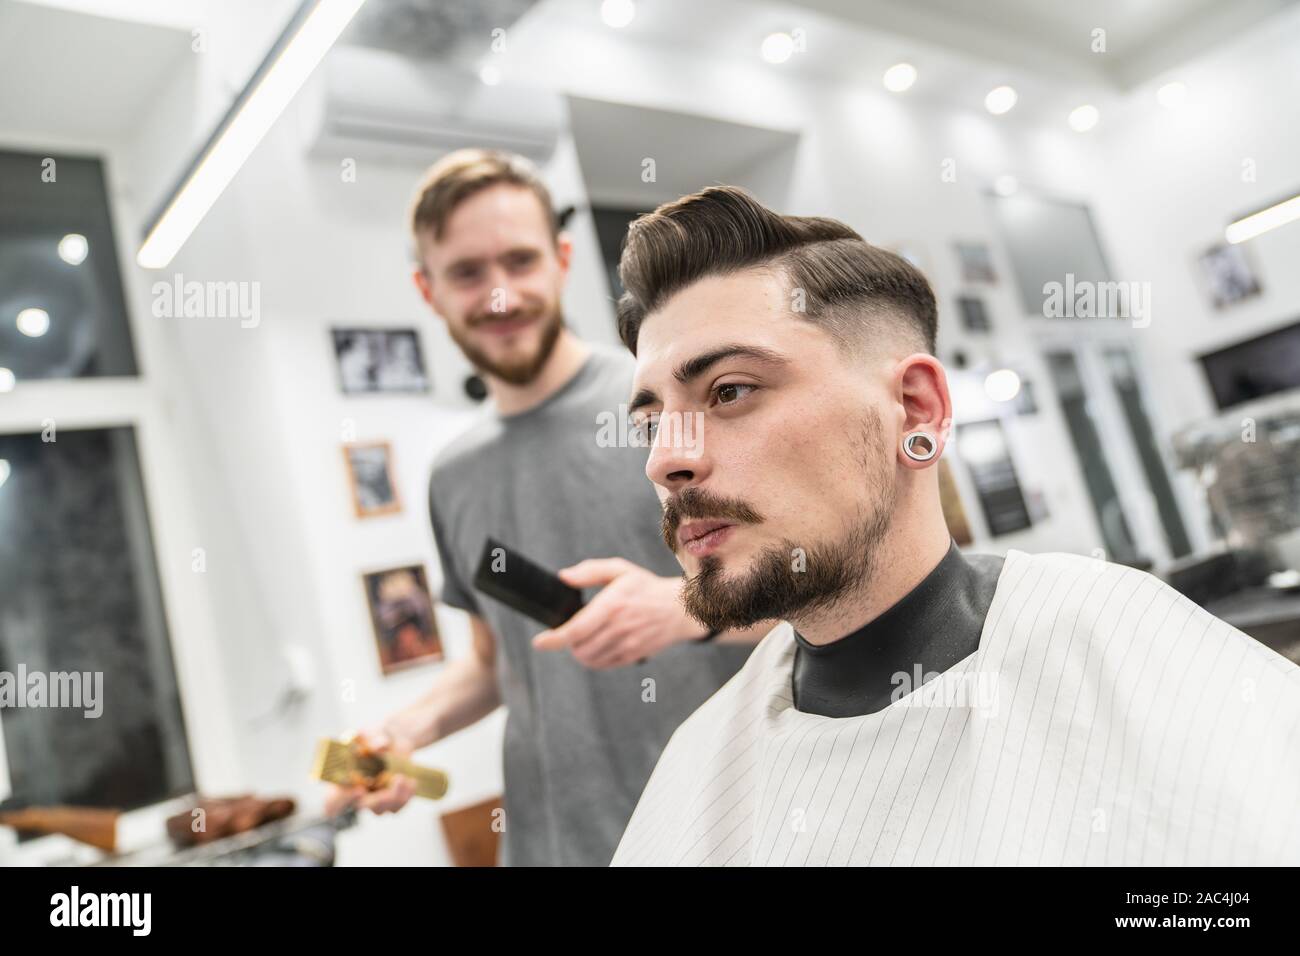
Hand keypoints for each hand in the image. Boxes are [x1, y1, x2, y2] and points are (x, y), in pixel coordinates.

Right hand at [323, 728, 417, 816]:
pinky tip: (411, 782)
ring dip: (396, 796)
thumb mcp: (373, 732)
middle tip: (396, 779)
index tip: (359, 789)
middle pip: (361, 807)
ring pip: (381, 810)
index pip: (333, 800)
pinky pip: (396, 808)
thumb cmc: (375, 737)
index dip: (342, 800)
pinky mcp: (387, 801)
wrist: (392, 740)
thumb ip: (374, 737)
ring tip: (404, 777)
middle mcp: (353, 792)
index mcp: (341, 778)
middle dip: (380, 799)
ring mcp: (371, 799)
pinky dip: (406, 797)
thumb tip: (379, 746)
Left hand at [531, 558, 705, 668]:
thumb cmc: (646, 587)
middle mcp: (619, 627)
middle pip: (579, 648)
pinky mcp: (634, 655)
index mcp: (612, 604)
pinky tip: (598, 646)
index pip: (575, 629)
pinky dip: (594, 659)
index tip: (539, 642)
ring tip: (584, 639)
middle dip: (568, 643)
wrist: (680, 608)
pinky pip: (604, 665)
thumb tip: (564, 577)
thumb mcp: (620, 570)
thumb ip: (590, 571)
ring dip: (580, 652)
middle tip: (570, 632)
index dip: (553, 639)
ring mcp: (628, 643)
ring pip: (590, 659)